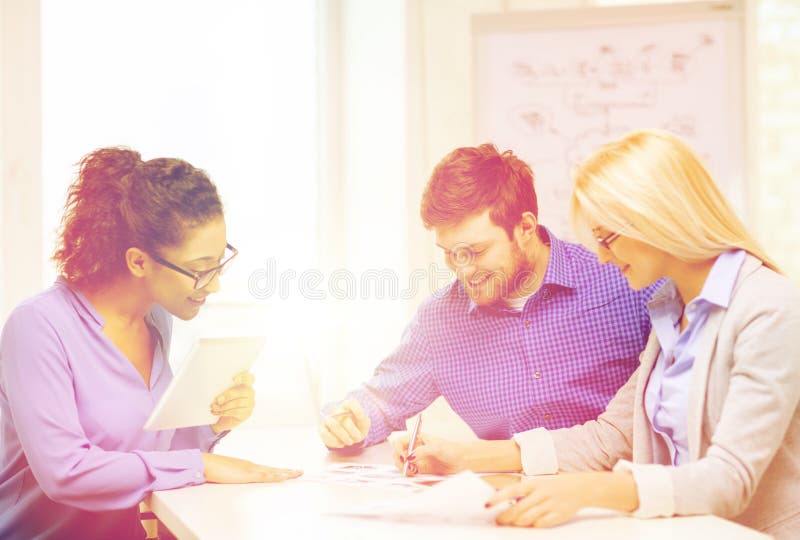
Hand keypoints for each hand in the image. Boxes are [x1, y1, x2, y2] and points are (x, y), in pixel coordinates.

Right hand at [201, 453, 301, 482]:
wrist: (206, 463)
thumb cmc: (213, 468)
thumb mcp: (227, 473)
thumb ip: (233, 475)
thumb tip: (237, 478)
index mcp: (247, 466)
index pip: (266, 469)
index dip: (278, 471)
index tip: (288, 472)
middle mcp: (251, 466)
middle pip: (273, 469)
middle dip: (287, 471)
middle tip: (300, 471)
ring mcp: (250, 469)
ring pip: (272, 471)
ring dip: (285, 473)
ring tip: (297, 473)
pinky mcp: (247, 474)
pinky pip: (265, 476)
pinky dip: (275, 476)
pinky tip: (284, 477)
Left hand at [210, 371, 254, 433]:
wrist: (229, 415)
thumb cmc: (227, 399)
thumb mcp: (226, 391)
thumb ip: (224, 389)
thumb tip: (219, 397)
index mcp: (246, 383)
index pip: (249, 377)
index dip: (243, 376)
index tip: (233, 379)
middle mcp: (250, 392)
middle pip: (241, 392)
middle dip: (228, 395)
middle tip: (217, 400)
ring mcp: (250, 403)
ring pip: (237, 403)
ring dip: (223, 406)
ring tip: (213, 407)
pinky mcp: (247, 413)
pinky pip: (235, 412)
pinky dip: (224, 412)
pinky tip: (216, 412)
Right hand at [318, 398, 369, 447]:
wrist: (350, 436)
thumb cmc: (357, 427)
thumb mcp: (364, 424)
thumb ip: (364, 419)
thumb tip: (360, 416)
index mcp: (347, 406)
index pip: (351, 403)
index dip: (357, 409)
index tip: (361, 417)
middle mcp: (336, 411)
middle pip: (344, 418)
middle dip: (352, 431)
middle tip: (358, 437)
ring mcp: (328, 419)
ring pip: (333, 425)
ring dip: (344, 436)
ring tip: (350, 442)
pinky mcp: (322, 429)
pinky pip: (324, 434)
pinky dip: (334, 441)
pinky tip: (341, 444)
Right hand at [391, 432, 466, 475]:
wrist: (463, 462)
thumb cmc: (452, 450)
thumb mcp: (437, 447)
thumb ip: (422, 451)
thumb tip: (409, 456)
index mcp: (417, 439)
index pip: (400, 442)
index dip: (398, 449)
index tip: (404, 456)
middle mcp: (415, 450)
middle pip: (398, 455)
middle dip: (399, 461)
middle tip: (407, 466)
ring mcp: (417, 461)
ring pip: (402, 466)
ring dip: (405, 470)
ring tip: (414, 471)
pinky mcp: (421, 472)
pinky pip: (410, 475)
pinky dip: (410, 477)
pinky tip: (417, 475)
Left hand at [486, 472, 637, 527]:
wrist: (581, 487)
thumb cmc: (554, 485)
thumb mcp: (538, 483)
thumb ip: (524, 492)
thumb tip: (506, 504)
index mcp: (533, 483)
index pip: (511, 491)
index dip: (498, 498)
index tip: (487, 505)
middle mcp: (541, 493)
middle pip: (519, 508)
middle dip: (506, 516)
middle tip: (498, 520)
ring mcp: (550, 504)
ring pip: (529, 518)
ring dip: (518, 523)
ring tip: (512, 524)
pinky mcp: (558, 515)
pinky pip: (542, 524)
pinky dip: (534, 525)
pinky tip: (529, 525)